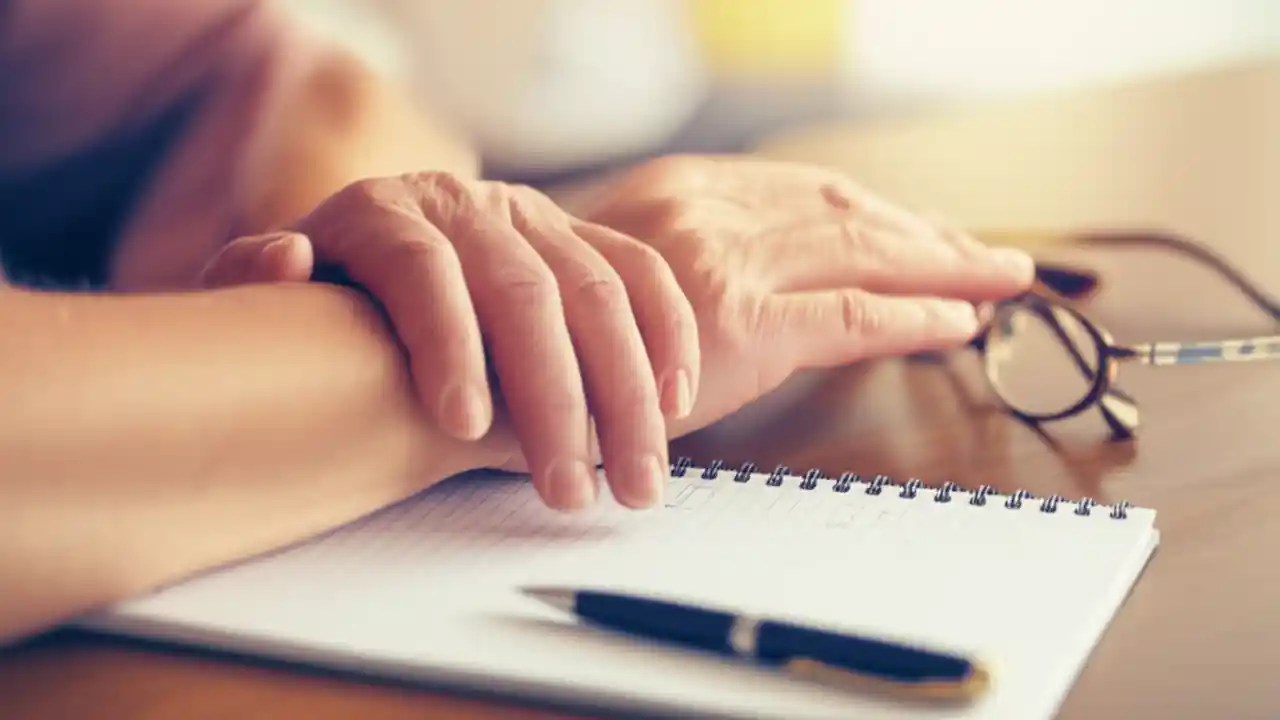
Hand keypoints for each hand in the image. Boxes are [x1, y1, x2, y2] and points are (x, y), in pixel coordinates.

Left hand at [200, 173, 699, 510]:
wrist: (377, 248)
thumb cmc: (328, 296)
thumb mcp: (273, 289)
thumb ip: (256, 275)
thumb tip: (285, 261)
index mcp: (381, 214)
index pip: (421, 269)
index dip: (445, 343)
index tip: (462, 427)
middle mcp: (465, 205)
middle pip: (525, 292)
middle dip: (555, 401)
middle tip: (571, 492)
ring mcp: (534, 218)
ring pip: (599, 294)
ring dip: (629, 392)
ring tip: (638, 482)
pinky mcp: (584, 237)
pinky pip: (644, 276)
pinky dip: (669, 338)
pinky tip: (678, 404)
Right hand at [575, 155, 1034, 435]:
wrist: (484, 370)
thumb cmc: (543, 335)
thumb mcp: (616, 272)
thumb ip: (682, 264)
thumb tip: (757, 280)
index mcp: (679, 192)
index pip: (805, 192)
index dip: (877, 213)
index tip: (924, 232)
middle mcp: (705, 213)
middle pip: (846, 214)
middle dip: (927, 236)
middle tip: (986, 257)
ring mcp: (725, 266)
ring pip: (863, 255)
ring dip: (943, 267)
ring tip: (998, 280)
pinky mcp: (739, 326)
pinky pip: (850, 315)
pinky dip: (911, 316)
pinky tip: (954, 322)